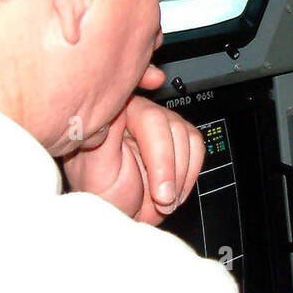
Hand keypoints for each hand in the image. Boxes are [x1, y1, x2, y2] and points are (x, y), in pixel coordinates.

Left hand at [63, 65, 203, 223]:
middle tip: (161, 198)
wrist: (119, 212)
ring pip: (187, 137)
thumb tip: (113, 111)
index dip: (148, 80)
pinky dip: (190, 174)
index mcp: (115, 114)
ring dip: (180, 175)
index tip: (156, 79)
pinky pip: (197, 148)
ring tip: (163, 201)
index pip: (142, 113)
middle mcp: (140, 115)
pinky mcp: (178, 141)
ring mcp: (163, 127)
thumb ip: (104, 139)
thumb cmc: (103, 194)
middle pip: (169, 126)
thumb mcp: (95, 170)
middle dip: (167, 167)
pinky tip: (174, 190)